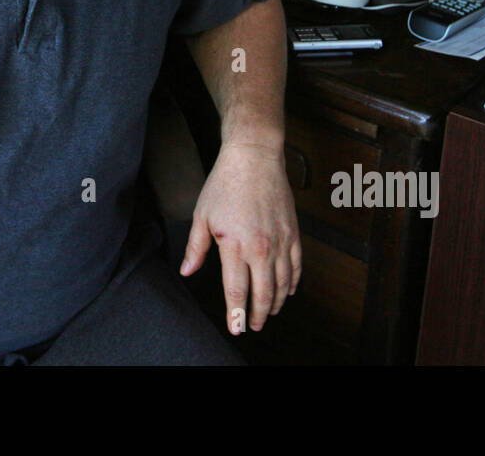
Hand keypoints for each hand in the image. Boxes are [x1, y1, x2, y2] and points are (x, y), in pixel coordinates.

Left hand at [180, 141, 300, 333]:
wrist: (254, 157)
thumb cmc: (225, 183)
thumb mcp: (202, 215)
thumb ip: (196, 248)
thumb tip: (187, 271)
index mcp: (235, 245)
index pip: (237, 291)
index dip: (237, 314)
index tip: (236, 327)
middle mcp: (261, 247)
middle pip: (263, 293)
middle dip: (258, 315)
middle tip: (254, 326)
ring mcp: (281, 241)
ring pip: (283, 283)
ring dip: (277, 302)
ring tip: (270, 313)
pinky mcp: (294, 232)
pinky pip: (297, 265)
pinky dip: (293, 282)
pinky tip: (289, 290)